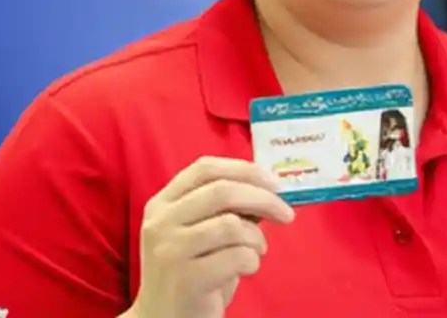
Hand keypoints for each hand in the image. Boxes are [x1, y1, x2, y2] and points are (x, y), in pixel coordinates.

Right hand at [127, 157, 294, 317]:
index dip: (245, 170)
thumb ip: (225, 208)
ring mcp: (170, 251)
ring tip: (256, 250)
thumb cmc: (192, 271)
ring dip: (257, 238)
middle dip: (264, 199)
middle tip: (286, 213)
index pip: (205, 168)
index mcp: (162, 204)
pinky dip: (253, 261)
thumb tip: (270, 187)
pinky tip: (245, 269)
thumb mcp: (199, 232)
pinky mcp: (187, 279)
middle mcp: (161, 223)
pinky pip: (238, 257)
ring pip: (233, 225)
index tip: (273, 182)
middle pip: (223, 191)